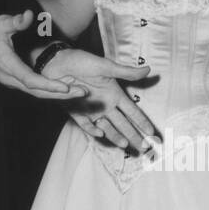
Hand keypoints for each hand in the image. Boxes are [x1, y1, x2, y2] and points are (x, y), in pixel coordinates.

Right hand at [0, 11, 85, 98]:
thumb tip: (28, 15)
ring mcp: (14, 83)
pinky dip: (52, 92)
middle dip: (61, 94)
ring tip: (81, 93)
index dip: (48, 85)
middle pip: (39, 92)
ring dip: (59, 95)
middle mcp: (11, 79)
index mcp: (8, 65)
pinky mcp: (17, 84)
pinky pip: (36, 91)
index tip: (65, 87)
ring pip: (39, 94)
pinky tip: (68, 89)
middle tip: (83, 93)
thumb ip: (15, 21)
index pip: (30, 80)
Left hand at [41, 47, 156, 151]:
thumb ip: (126, 72)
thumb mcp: (106, 66)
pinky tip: (100, 133)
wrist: (57, 63)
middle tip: (144, 147)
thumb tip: (148, 70)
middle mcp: (105, 105)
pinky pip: (86, 125)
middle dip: (134, 136)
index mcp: (114, 94)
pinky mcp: (77, 114)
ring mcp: (91, 111)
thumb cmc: (81, 62)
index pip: (132, 112)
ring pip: (107, 129)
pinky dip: (92, 130)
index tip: (152, 133)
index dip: (142, 122)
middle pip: (123, 124)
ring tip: (124, 144)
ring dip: (116, 137)